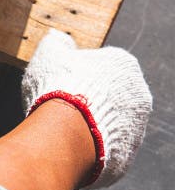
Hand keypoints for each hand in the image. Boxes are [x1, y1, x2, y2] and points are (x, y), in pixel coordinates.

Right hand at [22, 30, 151, 187]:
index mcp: (123, 64)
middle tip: (60, 108)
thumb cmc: (58, 88)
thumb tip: (57, 37)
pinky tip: (70, 146)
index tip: (60, 83)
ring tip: (63, 130)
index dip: (77, 75)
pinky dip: (91, 146)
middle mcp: (138, 93)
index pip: (101, 67)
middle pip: (109, 96)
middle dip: (87, 101)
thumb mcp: (50, 54)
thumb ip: (56, 42)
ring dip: (90, 124)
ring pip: (109, 122)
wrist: (66, 134)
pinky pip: (106, 146)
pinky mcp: (129, 152)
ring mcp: (137, 125)